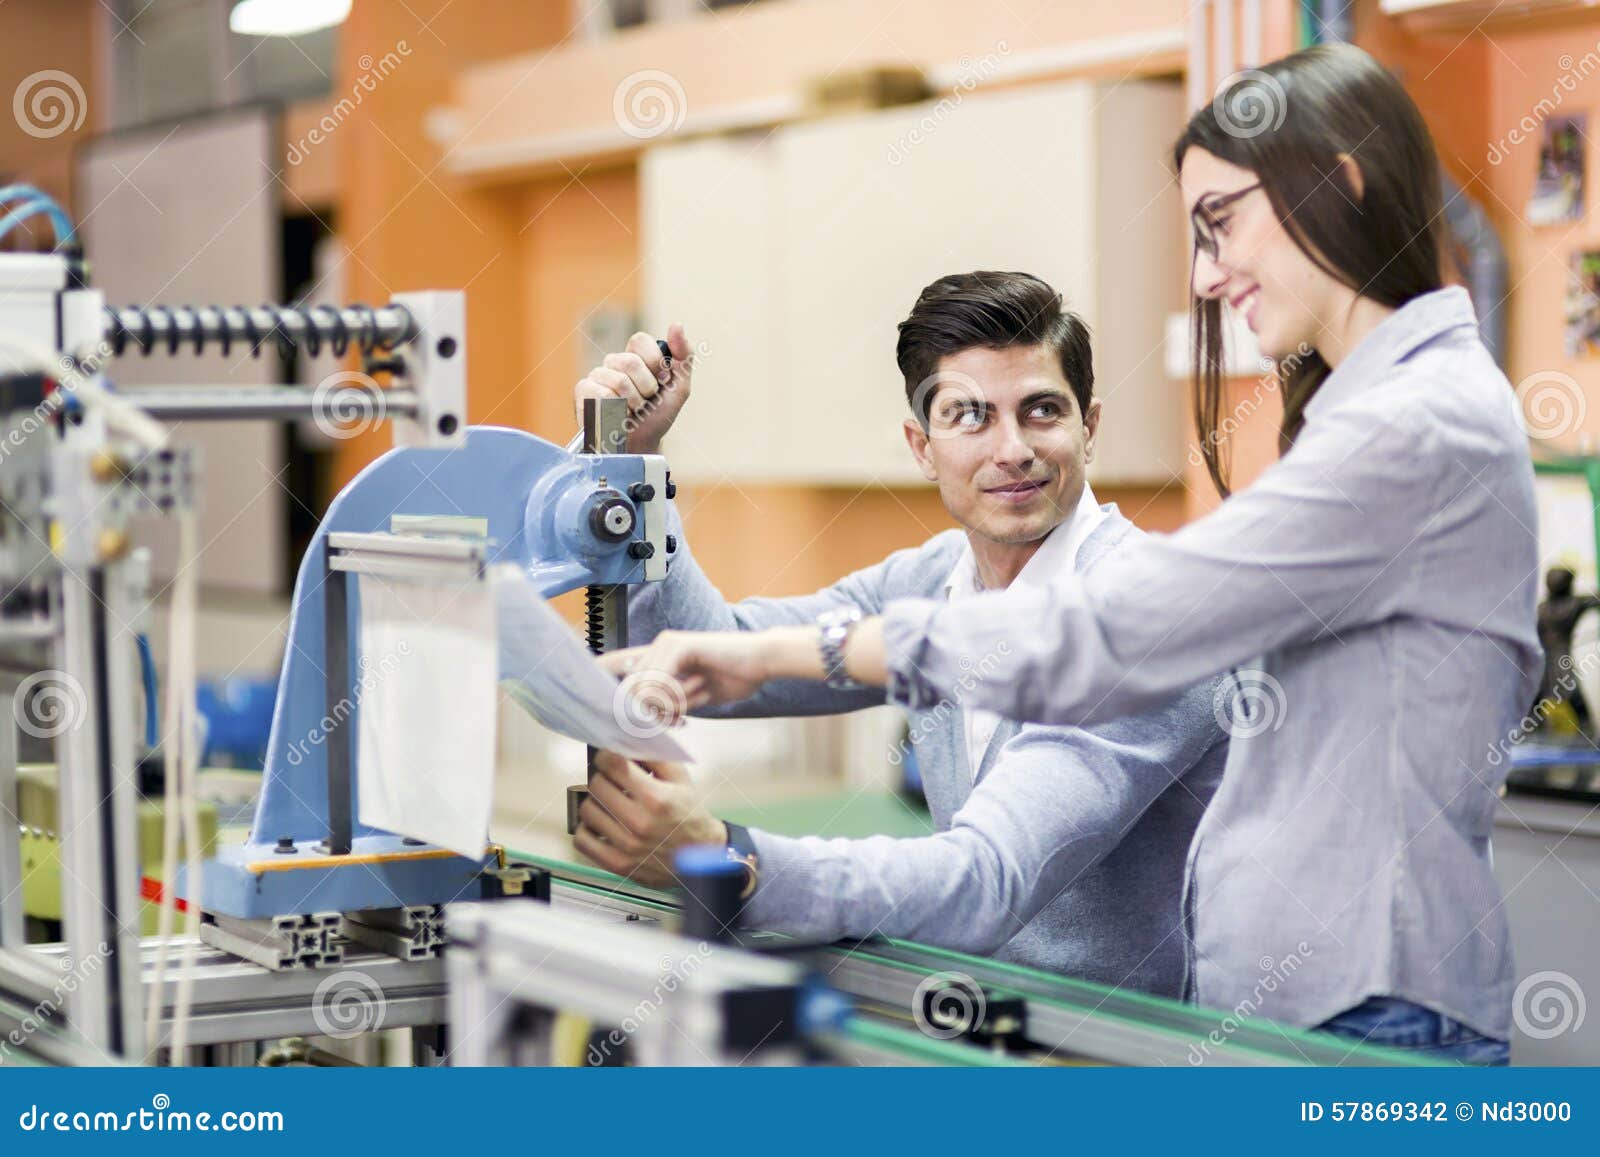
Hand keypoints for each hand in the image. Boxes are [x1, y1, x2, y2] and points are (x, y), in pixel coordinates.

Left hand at [572, 750, 725, 887]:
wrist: (700, 855)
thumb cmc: (689, 815)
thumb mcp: (680, 779)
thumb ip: (655, 756)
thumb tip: (627, 739)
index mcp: (656, 798)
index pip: (612, 765)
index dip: (606, 756)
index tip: (608, 758)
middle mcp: (640, 822)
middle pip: (596, 785)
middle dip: (602, 777)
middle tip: (612, 781)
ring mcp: (627, 846)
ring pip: (587, 810)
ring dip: (595, 802)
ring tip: (609, 803)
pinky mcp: (618, 864)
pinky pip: (583, 840)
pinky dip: (587, 829)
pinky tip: (602, 824)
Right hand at [573, 323, 694, 454]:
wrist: (641, 445)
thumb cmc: (658, 416)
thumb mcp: (679, 387)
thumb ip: (684, 355)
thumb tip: (676, 324)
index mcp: (635, 356)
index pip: (640, 340)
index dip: (654, 363)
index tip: (661, 381)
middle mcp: (614, 363)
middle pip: (629, 362)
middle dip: (646, 388)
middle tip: (646, 402)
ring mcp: (596, 376)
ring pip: (617, 381)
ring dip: (632, 403)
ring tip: (631, 411)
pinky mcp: (582, 392)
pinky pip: (601, 394)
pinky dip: (615, 410)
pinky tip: (615, 416)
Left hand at [602, 628, 810, 722]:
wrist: (761, 663)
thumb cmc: (730, 679)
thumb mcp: (691, 698)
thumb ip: (666, 706)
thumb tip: (640, 721)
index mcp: (658, 657)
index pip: (618, 666)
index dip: (602, 678)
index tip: (589, 697)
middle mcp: (657, 647)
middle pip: (632, 690)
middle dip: (648, 713)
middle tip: (675, 721)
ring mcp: (666, 643)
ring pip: (645, 690)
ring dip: (668, 706)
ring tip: (694, 698)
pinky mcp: (680, 645)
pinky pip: (662, 683)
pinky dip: (675, 697)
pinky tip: (695, 692)